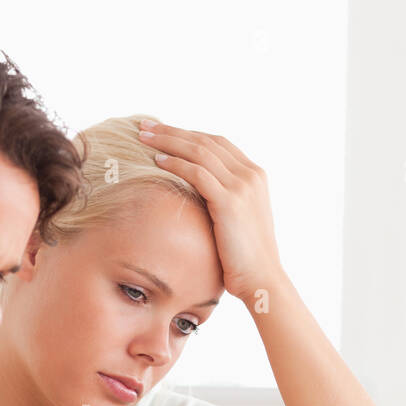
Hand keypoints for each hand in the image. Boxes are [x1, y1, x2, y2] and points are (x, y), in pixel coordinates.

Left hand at [137, 119, 282, 301]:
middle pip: (206, 141)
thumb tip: (196, 196)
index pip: (217, 143)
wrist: (262, 280)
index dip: (188, 134)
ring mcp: (243, 186)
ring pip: (200, 152)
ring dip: (169, 142)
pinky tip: (156, 161)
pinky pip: (198, 174)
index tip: (162, 130)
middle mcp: (251, 174)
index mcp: (255, 175)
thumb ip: (223, 200)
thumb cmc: (244, 258)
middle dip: (173, 132)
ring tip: (143, 137)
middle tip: (145, 125)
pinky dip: (176, 164)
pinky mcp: (230, 202)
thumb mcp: (237, 220)